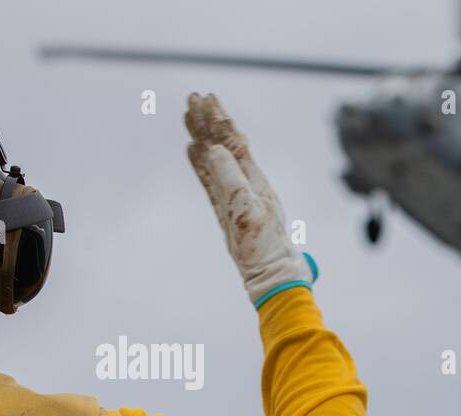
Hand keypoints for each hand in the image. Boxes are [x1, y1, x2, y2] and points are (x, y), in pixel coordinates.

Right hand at [185, 92, 314, 307]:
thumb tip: (214, 149)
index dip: (218, 119)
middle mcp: (245, 182)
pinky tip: (191, 149)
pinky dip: (200, 161)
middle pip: (223, 144)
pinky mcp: (226, 208)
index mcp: (254, 179)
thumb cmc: (265, 247)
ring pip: (215, 157)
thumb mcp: (248, 211)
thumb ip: (232, 179)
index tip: (205, 98)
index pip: (232, 141)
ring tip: (189, 116)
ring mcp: (234, 194)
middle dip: (208, 120)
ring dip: (203, 136)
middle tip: (193, 97)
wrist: (271, 274)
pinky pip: (210, 178)